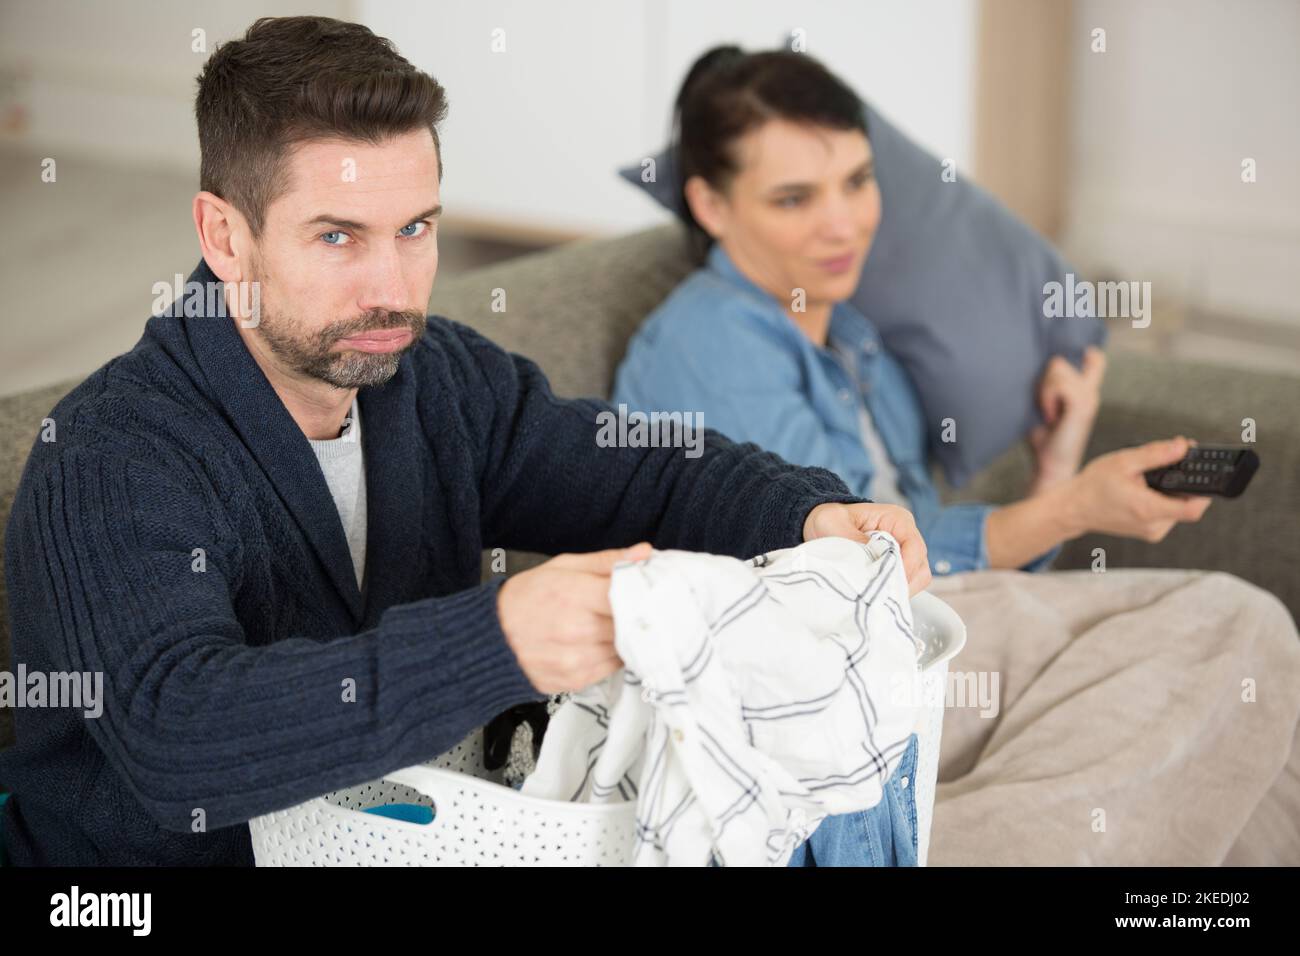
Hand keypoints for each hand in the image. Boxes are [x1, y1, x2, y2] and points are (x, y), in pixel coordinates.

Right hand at [497, 542, 651, 693]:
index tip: (650, 590)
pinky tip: (599, 643)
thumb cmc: (526, 597)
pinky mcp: (574, 681)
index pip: (629, 596)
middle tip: (639, 608)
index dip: (644, 593)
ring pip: (625, 649)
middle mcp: (576, 630)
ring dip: (625, 639)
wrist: (490, 637)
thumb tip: (644, 553)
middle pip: (630, 625)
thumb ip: (607, 561)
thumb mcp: (564, 567)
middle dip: (636, 616)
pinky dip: (611, 656)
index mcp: (574, 595)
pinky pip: (610, 669)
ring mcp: (575, 660)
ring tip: (614, 625)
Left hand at [803, 502, 930, 595]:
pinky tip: (872, 593)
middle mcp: (905, 537)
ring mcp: (903, 554)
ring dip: (896, 590)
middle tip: (876, 592)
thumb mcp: (832, 522)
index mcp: (897, 520)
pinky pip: (903, 586)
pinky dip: (890, 592)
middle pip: (920, 568)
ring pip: (915, 580)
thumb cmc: (830, 519)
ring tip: (873, 593)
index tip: (884, 581)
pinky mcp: (895, 568)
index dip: (904, 568)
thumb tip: (867, 562)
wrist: (821, 524)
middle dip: (900, 583)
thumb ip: (850, 539)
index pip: (914, 548)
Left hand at [1029, 346, 1105, 493]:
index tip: (1081, 351)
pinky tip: (1050, 416)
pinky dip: (1047, 399)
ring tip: (1048, 413)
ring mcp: (1089, 397)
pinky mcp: (1083, 405)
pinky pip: (1058, 386)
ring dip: (1043, 391)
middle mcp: (1090, 392)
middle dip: (1043, 380)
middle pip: (1059, 361)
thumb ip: (1048, 387)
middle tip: (1044, 407)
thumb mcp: (1044, 407)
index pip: (1095, 362)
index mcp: (1084, 392)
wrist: (1050, 465)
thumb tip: (1043, 364)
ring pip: (1057, 369)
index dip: (1087, 352)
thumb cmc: (1043, 439)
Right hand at [1062, 436, 1212, 541]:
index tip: (1203, 474)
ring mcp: (1151, 531)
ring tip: (1147, 480)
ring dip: (1172, 492)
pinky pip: (1167, 514)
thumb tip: (1183, 447)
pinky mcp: (1148, 532)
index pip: (1194, 508)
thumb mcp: (1124, 462)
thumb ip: (1156, 454)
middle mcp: (1153, 525)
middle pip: (1187, 504)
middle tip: (1167, 467)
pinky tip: (1144, 490)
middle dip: (1183, 484)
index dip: (1206, 492)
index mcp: (1148, 509)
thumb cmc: (1093, 486)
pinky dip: (1162, 500)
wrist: (1073, 509)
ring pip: (1177, 509)